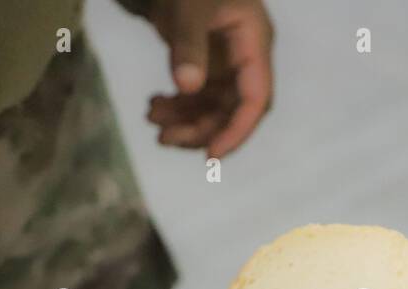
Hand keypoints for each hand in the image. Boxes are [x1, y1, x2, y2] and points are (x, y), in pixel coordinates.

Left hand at [144, 0, 273, 157]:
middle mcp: (245, 57)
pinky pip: (197, 98)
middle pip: (231, 111)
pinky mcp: (207, 63)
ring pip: (212, 109)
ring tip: (152, 117)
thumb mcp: (188, 6)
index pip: (256, 99)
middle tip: (163, 138)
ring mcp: (226, 62)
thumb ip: (188, 45)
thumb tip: (187, 87)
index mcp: (254, 43)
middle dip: (200, 129)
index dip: (237, 131)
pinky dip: (176, 107)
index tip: (210, 155)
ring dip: (184, 121)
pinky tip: (153, 106)